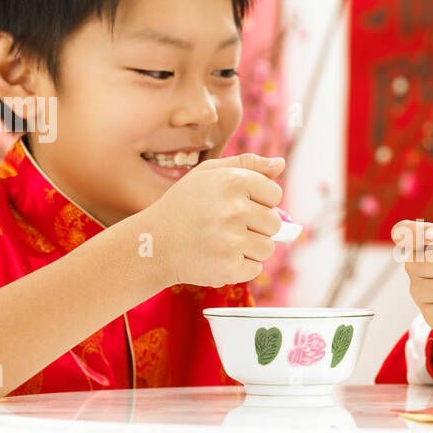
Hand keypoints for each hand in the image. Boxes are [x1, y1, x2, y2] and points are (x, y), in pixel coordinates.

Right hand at [143, 153, 284, 286]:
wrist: (153, 244)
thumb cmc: (183, 206)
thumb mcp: (208, 175)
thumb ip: (246, 165)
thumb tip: (280, 163)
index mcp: (232, 181)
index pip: (274, 194)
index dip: (258, 201)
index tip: (236, 205)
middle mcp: (234, 209)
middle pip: (274, 223)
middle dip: (255, 226)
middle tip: (225, 226)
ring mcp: (232, 240)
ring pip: (267, 248)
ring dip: (249, 248)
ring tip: (221, 242)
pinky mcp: (229, 267)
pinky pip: (255, 269)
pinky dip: (240, 267)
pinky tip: (218, 258)